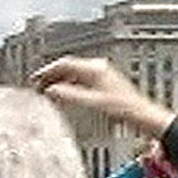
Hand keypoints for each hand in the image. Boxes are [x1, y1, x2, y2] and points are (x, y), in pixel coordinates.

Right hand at [31, 57, 175, 137]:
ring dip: (60, 79)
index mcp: (95, 68)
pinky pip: (81, 78)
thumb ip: (70, 95)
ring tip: (47, 89)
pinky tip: (64, 93)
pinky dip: (69, 83)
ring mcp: (103, 73)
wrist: (142, 114)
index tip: (35, 79)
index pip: (64, 63)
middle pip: (68, 66)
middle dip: (51, 74)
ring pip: (74, 71)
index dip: (47, 71)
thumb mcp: (93, 103)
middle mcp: (99, 67)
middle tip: (37, 84)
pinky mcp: (105, 81)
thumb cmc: (125, 108)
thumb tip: (52, 90)